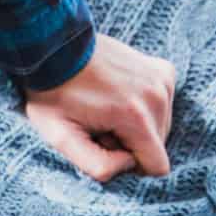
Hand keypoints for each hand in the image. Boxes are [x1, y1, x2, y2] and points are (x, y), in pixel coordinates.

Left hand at [22, 33, 177, 181]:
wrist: (54, 49)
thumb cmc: (52, 95)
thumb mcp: (60, 136)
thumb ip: (96, 165)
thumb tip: (129, 165)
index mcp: (137, 116)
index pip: (157, 166)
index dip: (128, 163)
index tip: (103, 143)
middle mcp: (158, 96)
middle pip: (158, 146)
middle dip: (130, 143)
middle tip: (98, 123)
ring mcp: (163, 79)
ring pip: (161, 126)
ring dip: (135, 125)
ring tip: (105, 108)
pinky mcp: (163, 70)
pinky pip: (163, 105)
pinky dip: (143, 106)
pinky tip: (117, 95)